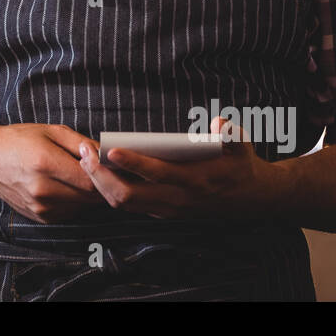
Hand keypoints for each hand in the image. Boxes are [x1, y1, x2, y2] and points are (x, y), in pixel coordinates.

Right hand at [0, 123, 105, 222]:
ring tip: (83, 176)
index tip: (110, 166)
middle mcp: (42, 189)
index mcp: (45, 162)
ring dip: (88, 194)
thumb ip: (81, 143)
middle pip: (89, 196)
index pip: (90, 179)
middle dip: (101, 184)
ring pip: (81, 206)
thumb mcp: (51, 130)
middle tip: (104, 172)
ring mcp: (40, 206)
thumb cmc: (19, 140)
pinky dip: (75, 201)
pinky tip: (67, 186)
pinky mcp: (40, 216)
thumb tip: (106, 154)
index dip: (105, 174)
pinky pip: (70, 212)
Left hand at [77, 117, 285, 221]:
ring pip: (124, 204)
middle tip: (84, 155)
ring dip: (101, 185)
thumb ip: (230, 134)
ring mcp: (167, 209)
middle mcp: (177, 200)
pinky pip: (129, 205)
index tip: (111, 150)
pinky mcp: (162, 212)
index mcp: (195, 181)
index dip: (132, 163)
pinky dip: (109, 191)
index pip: (157, 174)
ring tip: (85, 161)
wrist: (251, 199)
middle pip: (128, 196)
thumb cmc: (241, 164)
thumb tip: (219, 123)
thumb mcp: (242, 145)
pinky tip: (97, 172)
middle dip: (102, 177)